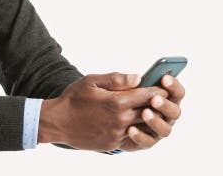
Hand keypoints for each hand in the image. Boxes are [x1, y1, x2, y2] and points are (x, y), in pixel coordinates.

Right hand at [38, 72, 168, 151]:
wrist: (57, 122)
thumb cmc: (74, 98)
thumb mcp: (93, 80)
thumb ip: (117, 79)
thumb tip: (138, 77)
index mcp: (116, 102)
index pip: (147, 96)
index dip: (159, 91)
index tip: (165, 86)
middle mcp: (120, 120)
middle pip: (149, 112)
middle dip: (157, 104)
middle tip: (163, 97)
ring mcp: (116, 134)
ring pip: (141, 126)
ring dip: (148, 118)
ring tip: (151, 109)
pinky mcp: (112, 144)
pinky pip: (130, 135)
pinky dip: (135, 127)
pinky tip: (134, 120)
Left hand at [117, 74, 184, 151]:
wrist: (103, 117)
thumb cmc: (114, 95)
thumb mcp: (113, 84)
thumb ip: (123, 80)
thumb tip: (136, 78)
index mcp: (166, 97)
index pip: (177, 92)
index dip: (173, 85)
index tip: (164, 78)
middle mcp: (166, 114)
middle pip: (175, 111)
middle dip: (165, 105)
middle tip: (154, 99)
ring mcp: (158, 129)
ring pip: (165, 129)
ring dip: (156, 121)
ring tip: (144, 113)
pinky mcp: (147, 141)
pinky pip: (148, 142)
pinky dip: (140, 136)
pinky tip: (130, 129)